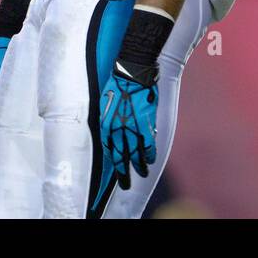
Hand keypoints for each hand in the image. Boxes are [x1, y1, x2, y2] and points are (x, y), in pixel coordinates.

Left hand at [100, 59, 158, 188]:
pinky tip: (151, 160)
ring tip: (141, 174)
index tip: (117, 169)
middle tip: (126, 185)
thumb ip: (109, 118)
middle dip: (123, 174)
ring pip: (135, 155)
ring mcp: (132, 129)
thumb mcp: (106, 102)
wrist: (132, 72)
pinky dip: (150, 154)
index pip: (108, 150)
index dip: (113, 161)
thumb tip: (112, 128)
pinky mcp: (146, 124)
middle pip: (120, 158)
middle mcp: (117, 131)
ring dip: (139, 167)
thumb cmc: (117, 83)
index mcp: (105, 125)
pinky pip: (148, 145)